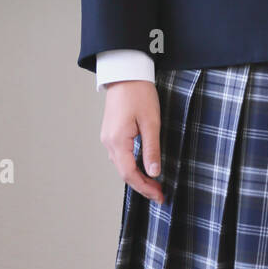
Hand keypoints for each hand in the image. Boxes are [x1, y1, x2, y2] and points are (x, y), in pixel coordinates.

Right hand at [100, 81, 165, 203]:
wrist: (125, 73)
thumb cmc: (139, 93)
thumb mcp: (151, 121)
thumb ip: (152, 148)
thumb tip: (154, 172)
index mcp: (117, 141)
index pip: (130, 174)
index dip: (145, 188)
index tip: (159, 195)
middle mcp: (109, 142)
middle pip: (124, 173)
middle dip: (142, 186)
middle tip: (159, 194)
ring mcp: (108, 137)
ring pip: (121, 165)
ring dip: (137, 176)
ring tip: (153, 183)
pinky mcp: (111, 132)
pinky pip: (120, 155)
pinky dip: (131, 165)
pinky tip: (142, 166)